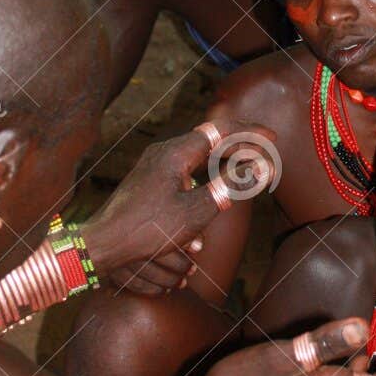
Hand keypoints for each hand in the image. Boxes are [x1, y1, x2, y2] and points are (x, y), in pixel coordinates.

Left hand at [82, 126, 274, 294]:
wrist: (103, 243)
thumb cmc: (147, 228)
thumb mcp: (196, 211)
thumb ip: (230, 186)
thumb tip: (261, 167)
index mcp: (176, 153)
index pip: (221, 131)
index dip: (249, 133)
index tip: (272, 139)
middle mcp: (164, 153)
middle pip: (210, 139)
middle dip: (239, 145)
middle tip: (263, 153)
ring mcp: (154, 166)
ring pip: (197, 156)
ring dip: (222, 164)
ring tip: (243, 171)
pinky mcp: (148, 181)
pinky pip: (185, 171)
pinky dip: (204, 179)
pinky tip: (208, 200)